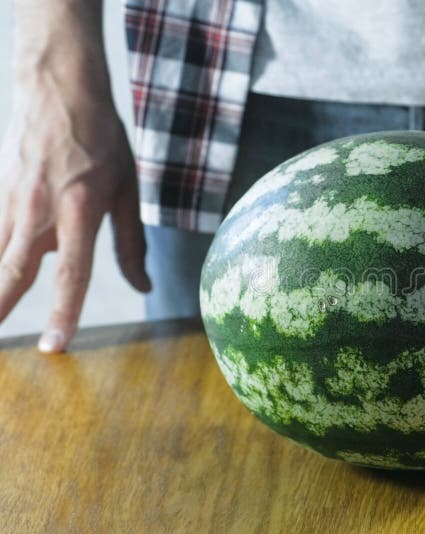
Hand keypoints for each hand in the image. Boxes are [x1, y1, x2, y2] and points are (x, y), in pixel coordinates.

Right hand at [0, 71, 150, 352]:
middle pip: (14, 271)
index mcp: (80, 209)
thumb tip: (142, 286)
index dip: (64, 311)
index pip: (71, 272)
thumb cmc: (102, 140)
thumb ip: (132, 243)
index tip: (56, 345)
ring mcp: (12, 201)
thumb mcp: (129, 189)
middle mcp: (39, 210)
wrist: (59, 90)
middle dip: (1, 310)